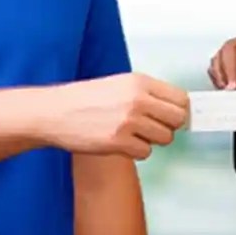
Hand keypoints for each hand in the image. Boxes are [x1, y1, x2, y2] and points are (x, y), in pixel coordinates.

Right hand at [49, 73, 188, 159]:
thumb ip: (147, 94)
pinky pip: (146, 152)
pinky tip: (121, 143)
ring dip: (151, 140)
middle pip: (178, 119)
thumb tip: (176, 109)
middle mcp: (137, 99)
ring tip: (132, 134)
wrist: (54, 112)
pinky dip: (136, 151)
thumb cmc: (85, 99)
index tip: (171, 117)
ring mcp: (129, 121)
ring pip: (165, 138)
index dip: (178, 110)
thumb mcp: (119, 84)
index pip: (181, 98)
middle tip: (152, 128)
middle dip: (169, 126)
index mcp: (139, 82)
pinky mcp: (118, 142)